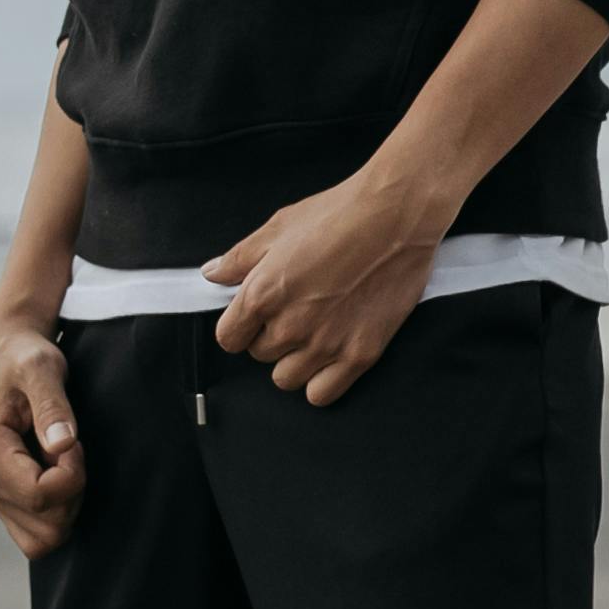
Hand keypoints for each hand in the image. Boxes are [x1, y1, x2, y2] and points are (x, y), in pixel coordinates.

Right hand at [0, 313, 85, 557]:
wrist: (4, 357)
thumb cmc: (25, 358)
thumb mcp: (43, 367)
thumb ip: (53, 405)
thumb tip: (63, 443)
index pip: (41, 496)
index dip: (72, 473)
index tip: (73, 440)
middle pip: (46, 526)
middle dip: (72, 493)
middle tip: (69, 449)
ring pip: (42, 538)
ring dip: (66, 504)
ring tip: (62, 460)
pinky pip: (36, 533)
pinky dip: (56, 511)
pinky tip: (56, 472)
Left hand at [205, 161, 457, 406]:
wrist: (396, 217)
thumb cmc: (339, 214)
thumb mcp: (279, 227)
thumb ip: (239, 257)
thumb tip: (212, 273)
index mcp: (263, 294)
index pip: (228, 339)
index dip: (239, 326)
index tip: (253, 317)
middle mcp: (290, 326)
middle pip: (259, 355)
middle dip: (270, 336)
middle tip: (295, 311)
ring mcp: (326, 344)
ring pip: (286, 379)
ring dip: (293, 360)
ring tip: (313, 332)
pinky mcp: (359, 355)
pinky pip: (321, 394)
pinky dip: (321, 382)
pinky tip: (330, 356)